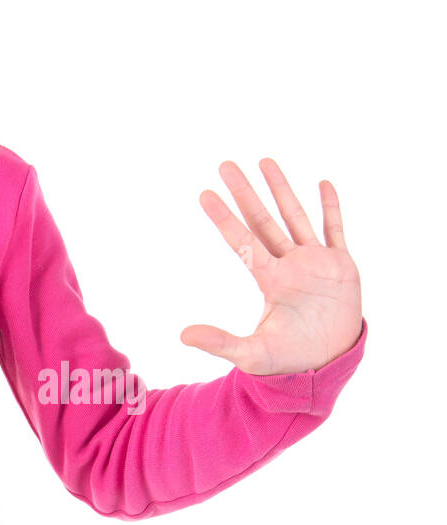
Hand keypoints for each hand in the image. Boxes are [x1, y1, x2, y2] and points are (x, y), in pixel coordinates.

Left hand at [181, 159, 361, 374]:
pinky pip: (335, 230)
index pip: (241, 240)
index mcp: (269, 280)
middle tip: (225, 164)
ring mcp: (315, 262)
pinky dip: (331, 208)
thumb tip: (182, 335)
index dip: (223, 218)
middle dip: (245, 192)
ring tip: (265, 160)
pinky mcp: (342, 265)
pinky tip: (323, 183)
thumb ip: (221, 343)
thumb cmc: (291, 359)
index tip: (204, 193)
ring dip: (282, 189)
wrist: (329, 364)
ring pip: (295, 216)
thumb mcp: (253, 354)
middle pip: (262, 219)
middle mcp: (288, 264)